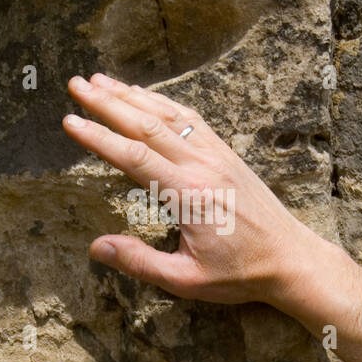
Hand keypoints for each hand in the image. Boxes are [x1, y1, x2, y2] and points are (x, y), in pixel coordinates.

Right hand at [62, 72, 324, 305]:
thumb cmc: (241, 273)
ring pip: (169, 115)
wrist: (292, 259)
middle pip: (147, 124)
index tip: (69, 122)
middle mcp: (202, 165)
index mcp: (189, 194)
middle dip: (107, 103)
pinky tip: (145, 96)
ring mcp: (217, 155)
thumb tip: (96, 248)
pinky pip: (191, 119)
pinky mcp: (226, 154)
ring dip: (132, 95)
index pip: (134, 156)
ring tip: (100, 81)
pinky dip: (163, 103)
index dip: (98, 137)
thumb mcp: (187, 280)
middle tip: (75, 85)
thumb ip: (140, 262)